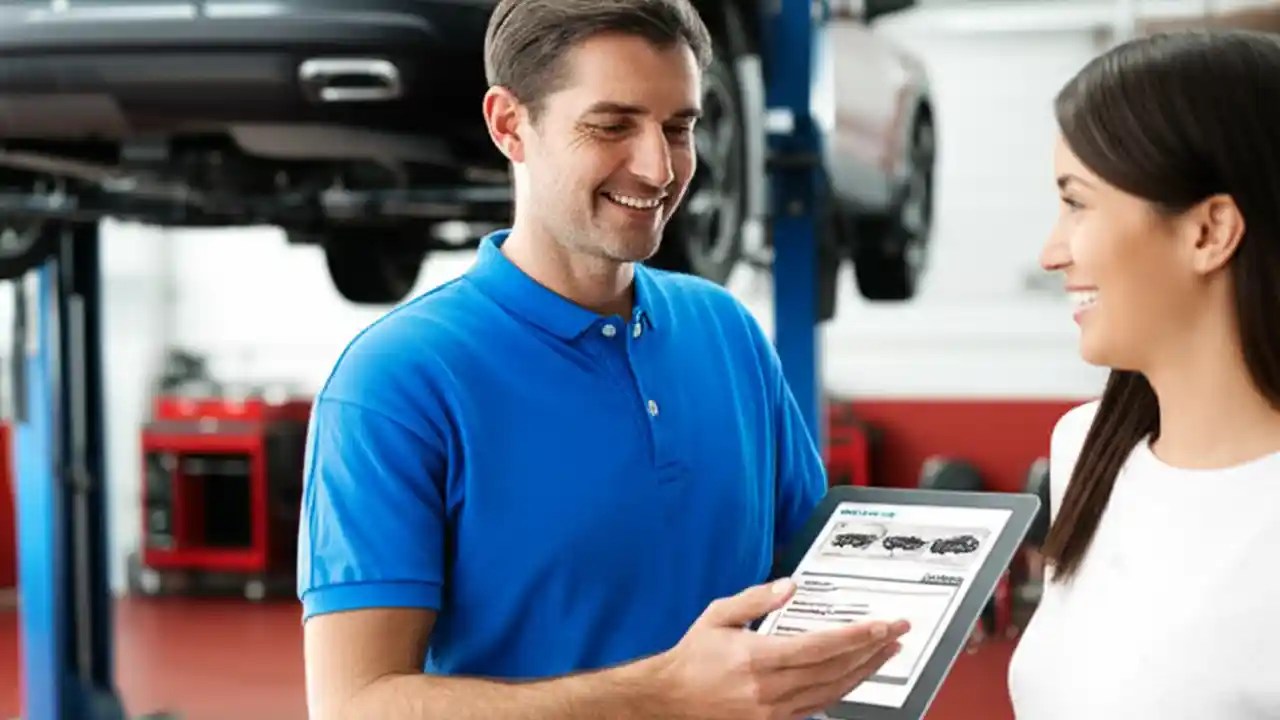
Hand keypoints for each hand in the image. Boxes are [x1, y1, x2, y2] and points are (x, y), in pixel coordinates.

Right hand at [650, 578, 909, 719]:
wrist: (671, 699)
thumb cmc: (694, 657)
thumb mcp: (718, 616)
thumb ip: (755, 599)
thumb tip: (789, 586)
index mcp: (756, 658)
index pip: (819, 647)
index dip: (855, 637)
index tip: (881, 625)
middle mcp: (769, 688)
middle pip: (833, 670)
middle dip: (871, 650)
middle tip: (896, 633)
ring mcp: (774, 711)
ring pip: (832, 691)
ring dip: (865, 671)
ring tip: (887, 652)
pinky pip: (818, 706)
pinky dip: (842, 690)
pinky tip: (857, 676)